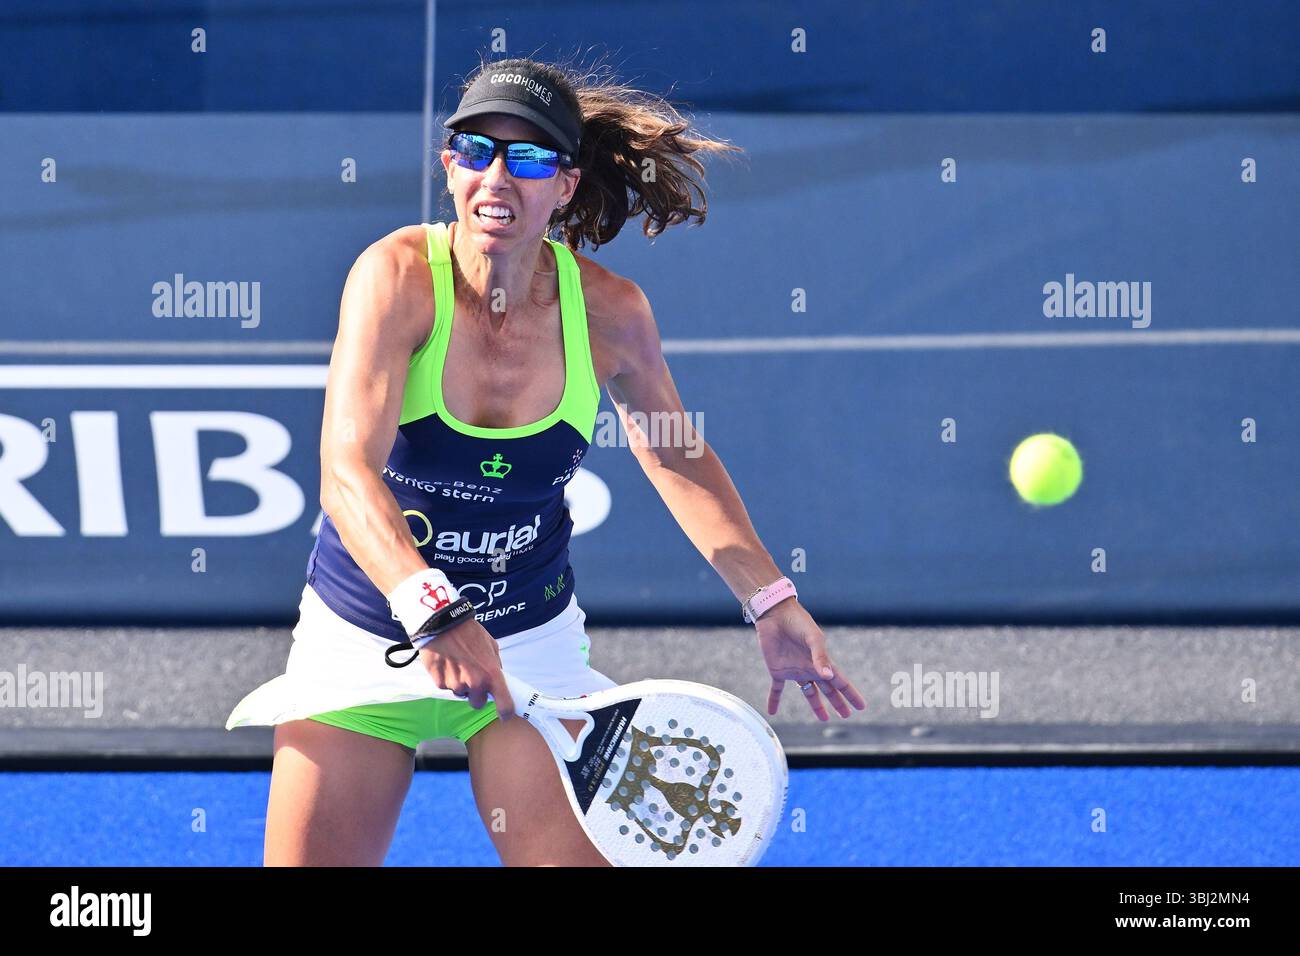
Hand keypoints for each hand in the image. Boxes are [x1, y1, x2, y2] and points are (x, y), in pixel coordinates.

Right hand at [418, 616, 514, 717]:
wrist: (443, 623)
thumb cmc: (469, 632)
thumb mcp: (491, 645)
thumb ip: (495, 665)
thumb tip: (498, 679)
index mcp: (491, 674)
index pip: (504, 704)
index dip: (506, 712)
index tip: (505, 714)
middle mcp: (475, 683)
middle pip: (477, 703)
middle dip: (476, 693)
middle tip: (471, 677)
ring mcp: (456, 684)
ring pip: (460, 693)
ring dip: (460, 683)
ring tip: (457, 663)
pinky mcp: (440, 683)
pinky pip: (446, 687)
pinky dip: (446, 678)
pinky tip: (446, 663)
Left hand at [754, 599, 865, 720]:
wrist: (775, 614)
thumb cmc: (797, 622)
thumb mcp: (813, 638)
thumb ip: (820, 657)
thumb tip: (828, 676)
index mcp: (822, 661)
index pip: (840, 682)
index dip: (851, 694)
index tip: (861, 706)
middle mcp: (810, 668)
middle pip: (827, 690)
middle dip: (837, 702)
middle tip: (846, 715)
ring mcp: (794, 670)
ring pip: (807, 692)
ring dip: (816, 705)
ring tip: (823, 718)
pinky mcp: (777, 669)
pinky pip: (776, 689)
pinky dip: (774, 700)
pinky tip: (772, 711)